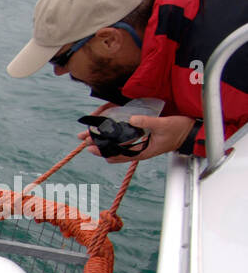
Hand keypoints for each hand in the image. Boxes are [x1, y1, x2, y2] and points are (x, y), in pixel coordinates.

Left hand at [77, 114, 196, 162]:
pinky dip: (114, 140)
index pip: (118, 153)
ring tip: (90, 138)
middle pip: (113, 151)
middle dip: (98, 145)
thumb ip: (147, 122)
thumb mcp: (164, 124)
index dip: (103, 150)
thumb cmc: (179, 130)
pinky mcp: (143, 141)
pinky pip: (125, 143)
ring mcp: (140, 147)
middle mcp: (138, 151)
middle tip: (82, 139)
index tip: (90, 146)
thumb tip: (131, 119)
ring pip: (117, 147)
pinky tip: (107, 136)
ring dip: (104, 142)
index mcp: (142, 151)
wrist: (190, 132)